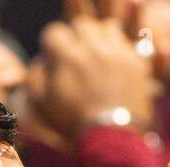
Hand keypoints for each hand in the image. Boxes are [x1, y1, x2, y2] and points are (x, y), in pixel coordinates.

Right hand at [27, 12, 157, 140]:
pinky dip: (118, 48)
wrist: (111, 137)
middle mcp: (92, 47)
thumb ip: (35, 78)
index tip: (55, 58)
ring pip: (105, 28)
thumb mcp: (43, 104)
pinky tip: (114, 62)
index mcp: (67, 56)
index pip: (54, 32)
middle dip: (76, 37)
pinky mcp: (135, 60)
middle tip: (77, 55)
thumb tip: (40, 62)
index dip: (53, 45)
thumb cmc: (74, 123)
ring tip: (97, 56)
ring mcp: (116, 51)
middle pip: (81, 25)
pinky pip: (126, 42)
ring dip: (99, 39)